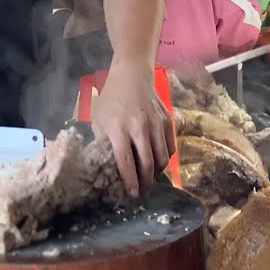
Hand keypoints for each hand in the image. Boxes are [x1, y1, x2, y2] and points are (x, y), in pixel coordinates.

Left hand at [91, 66, 174, 196]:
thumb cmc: (111, 99)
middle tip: (142, 192)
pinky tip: (158, 162)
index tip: (131, 193)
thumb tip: (107, 165)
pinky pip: (170, 146)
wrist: (132, 75)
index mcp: (119, 128)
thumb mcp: (99, 121)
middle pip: (147, 162)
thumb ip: (103, 143)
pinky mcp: (167, 120)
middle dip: (145, 182)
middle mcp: (140, 127)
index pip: (126, 161)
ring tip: (150, 179)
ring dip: (157, 172)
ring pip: (162, 157)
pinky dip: (166, 158)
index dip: (130, 181)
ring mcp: (156, 123)